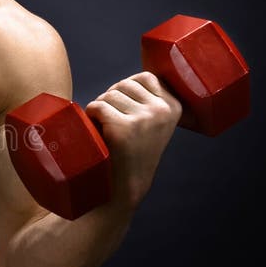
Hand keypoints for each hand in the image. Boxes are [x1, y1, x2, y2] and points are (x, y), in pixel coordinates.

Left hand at [85, 71, 182, 207]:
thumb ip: (148, 99)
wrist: (123, 189)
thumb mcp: (152, 123)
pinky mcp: (124, 127)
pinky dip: (91, 116)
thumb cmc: (131, 152)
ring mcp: (145, 118)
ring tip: (106, 130)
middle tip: (111, 124)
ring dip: (101, 109)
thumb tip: (133, 78)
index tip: (125, 113)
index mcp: (174, 107)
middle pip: (125, 84)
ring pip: (110, 94)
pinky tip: (97, 132)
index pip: (145, 77)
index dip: (127, 90)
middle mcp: (163, 110)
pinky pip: (98, 106)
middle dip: (112, 100)